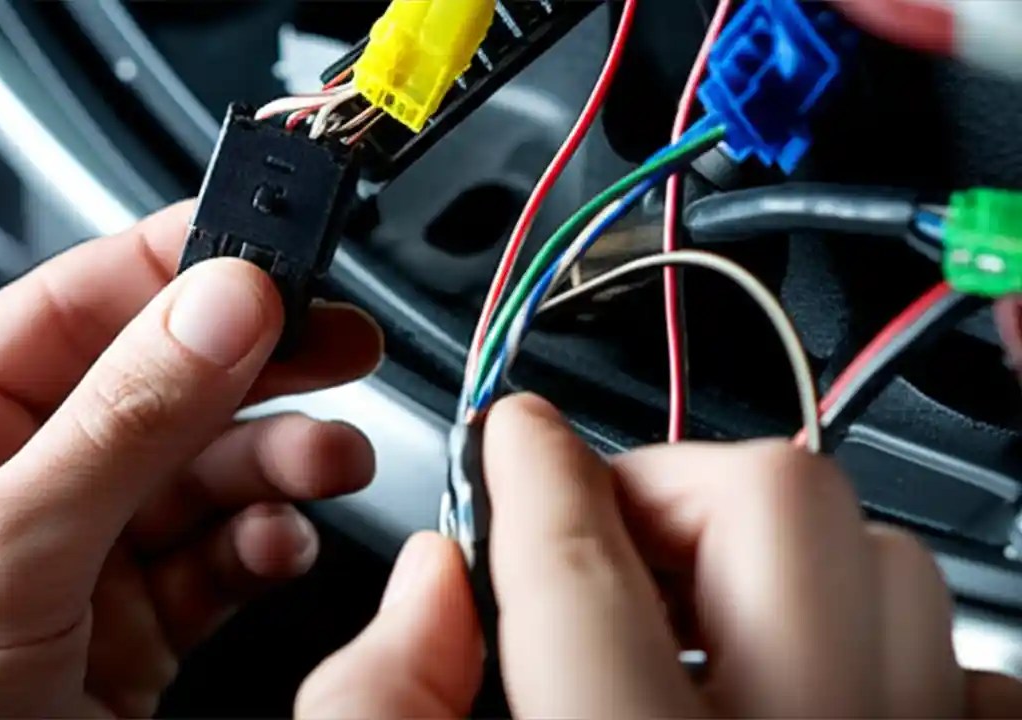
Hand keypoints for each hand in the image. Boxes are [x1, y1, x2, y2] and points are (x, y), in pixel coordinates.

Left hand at [0, 201, 382, 717]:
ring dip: (275, 462)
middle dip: (251, 366)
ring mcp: (76, 562)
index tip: (274, 249)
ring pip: (202, 475)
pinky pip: (216, 563)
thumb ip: (121, 424)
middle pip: (158, 385)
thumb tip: (220, 303)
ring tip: (331, 460)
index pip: (75, 305)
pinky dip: (261, 548)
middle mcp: (11, 484)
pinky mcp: (129, 636)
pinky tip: (281, 545)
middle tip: (339, 345)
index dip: (178, 267)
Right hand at [297, 394, 1021, 716]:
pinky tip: (793, 684)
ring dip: (773, 555)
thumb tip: (426, 580)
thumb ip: (373, 699)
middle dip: (667, 483)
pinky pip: (961, 667)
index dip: (524, 461)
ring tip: (688, 610)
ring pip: (880, 560)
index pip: (576, 558)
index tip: (511, 432)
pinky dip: (877, 646)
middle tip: (600, 530)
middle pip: (775, 505)